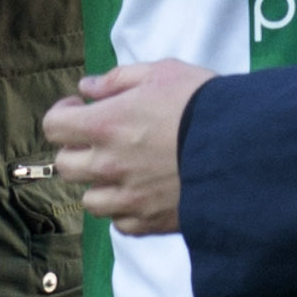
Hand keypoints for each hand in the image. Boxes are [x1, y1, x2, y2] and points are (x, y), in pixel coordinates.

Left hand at [42, 60, 208, 233]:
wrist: (243, 148)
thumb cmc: (202, 103)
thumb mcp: (163, 72)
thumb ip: (118, 79)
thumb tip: (87, 87)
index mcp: (105, 125)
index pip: (53, 126)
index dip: (63, 114)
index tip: (81, 109)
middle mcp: (108, 165)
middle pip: (65, 166)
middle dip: (78, 149)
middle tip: (101, 139)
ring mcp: (127, 198)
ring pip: (90, 200)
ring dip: (100, 184)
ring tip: (124, 171)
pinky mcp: (150, 222)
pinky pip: (120, 223)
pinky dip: (126, 210)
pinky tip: (143, 193)